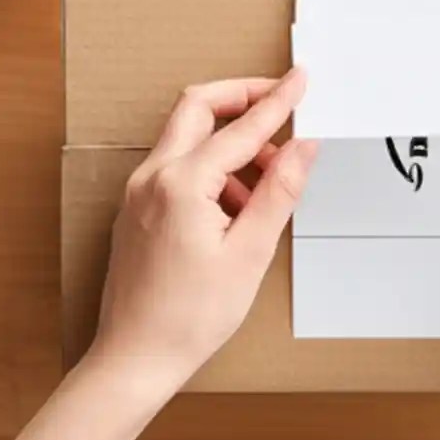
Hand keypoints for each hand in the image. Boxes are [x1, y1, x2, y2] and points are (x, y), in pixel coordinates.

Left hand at [9, 69, 316, 439]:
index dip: (278, 102)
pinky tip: (238, 207)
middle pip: (198, 107)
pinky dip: (212, 169)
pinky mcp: (138, 208)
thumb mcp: (250, 252)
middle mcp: (152, 178)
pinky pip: (178, 167)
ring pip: (189, 138)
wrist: (136, 358)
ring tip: (268, 182)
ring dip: (231, 142)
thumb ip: (279, 191)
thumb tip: (302, 148)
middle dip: (242, 98)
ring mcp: (139, 192)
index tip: (300, 81)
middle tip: (280, 103)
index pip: (241, 128)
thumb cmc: (188, 317)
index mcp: (180, 184)